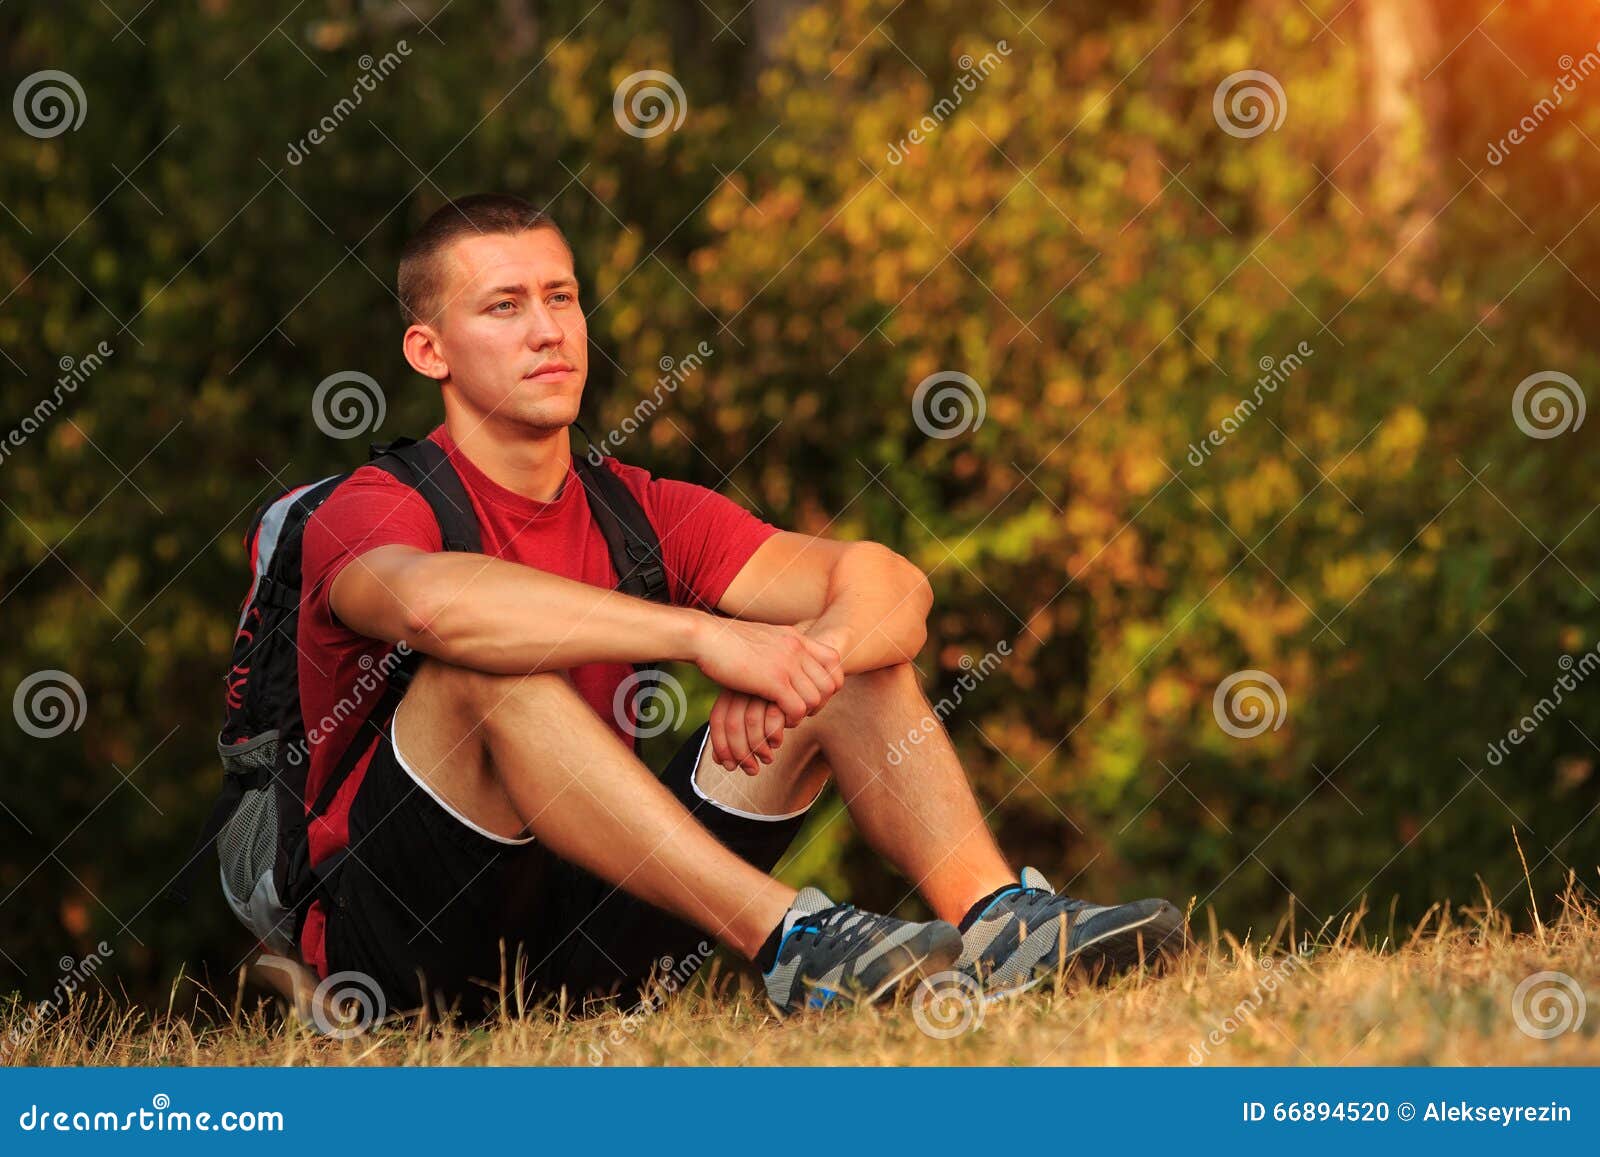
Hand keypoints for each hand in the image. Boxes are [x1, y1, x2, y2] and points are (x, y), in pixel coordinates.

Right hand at [692, 618, 843, 725]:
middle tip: (800, 710)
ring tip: (786, 716)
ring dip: (803, 713)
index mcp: (794, 636)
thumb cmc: (724, 641)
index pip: (834, 660)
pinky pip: (797, 708)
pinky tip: (776, 719)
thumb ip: (777, 646)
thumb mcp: (760, 637)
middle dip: (819, 703)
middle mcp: (796, 647)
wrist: (704, 637)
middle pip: (829, 684)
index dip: (829, 681)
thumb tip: (783, 659)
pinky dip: (790, 719)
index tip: (812, 692)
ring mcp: (786, 663)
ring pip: (815, 699)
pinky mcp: (773, 680)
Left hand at [708, 691, 787, 773]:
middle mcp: (745, 687)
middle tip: (751, 769)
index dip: (721, 746)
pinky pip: (774, 717)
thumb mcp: (751, 715)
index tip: (730, 766)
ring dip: (758, 748)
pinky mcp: (783, 689)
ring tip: (766, 758)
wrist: (803, 677)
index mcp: (732, 689)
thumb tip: (719, 760)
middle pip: (732, 724)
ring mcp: (763, 687)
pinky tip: (777, 742)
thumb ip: (734, 733)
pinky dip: (774, 736)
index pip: (718, 719)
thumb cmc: (773, 703)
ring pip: (752, 722)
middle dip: (740, 753)